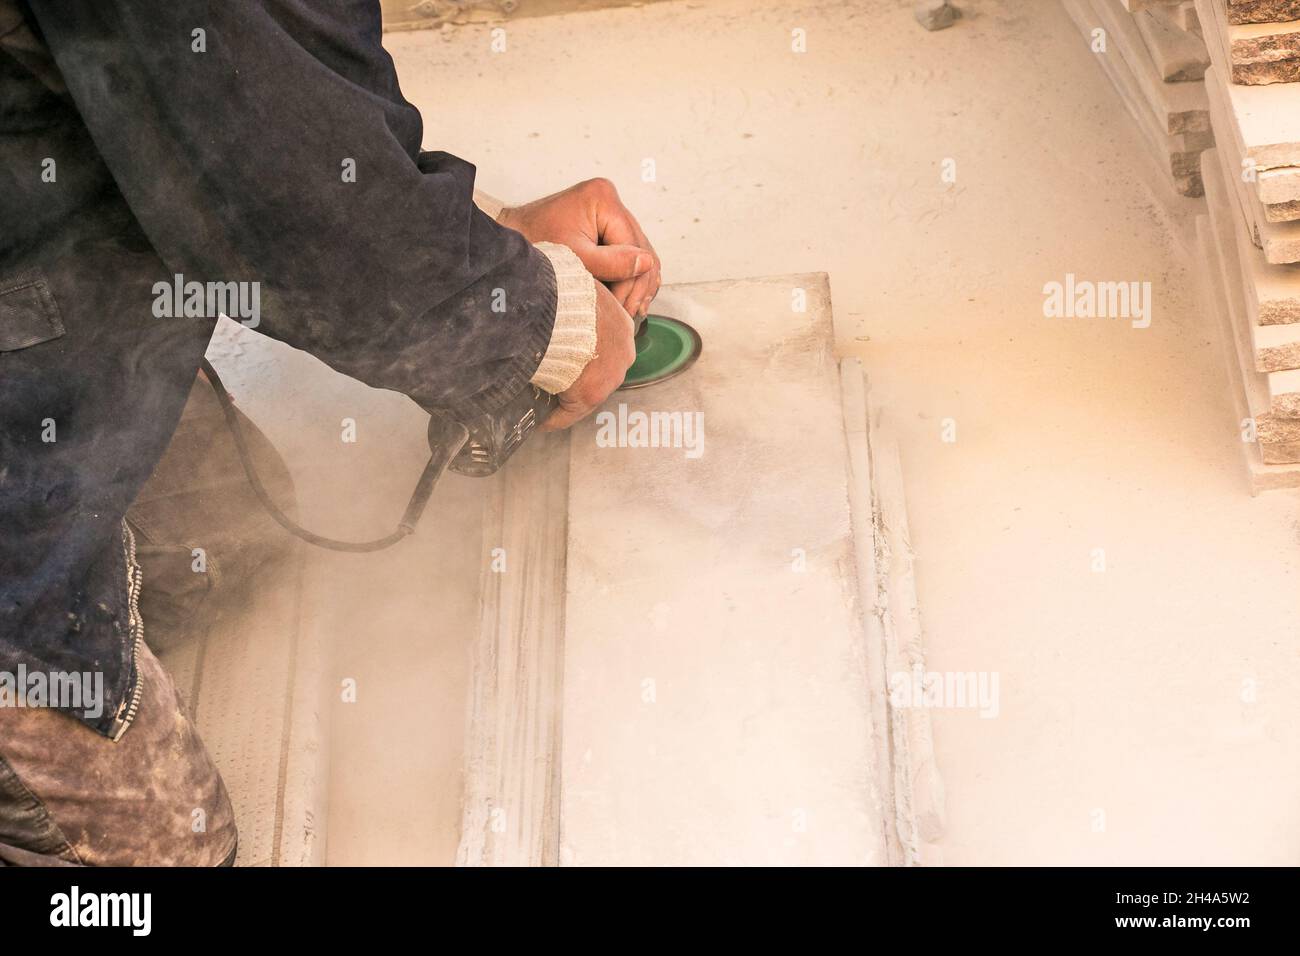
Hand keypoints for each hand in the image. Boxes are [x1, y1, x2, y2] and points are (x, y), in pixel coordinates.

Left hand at [497, 178, 661, 318]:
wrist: (511, 238)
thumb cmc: (534, 244)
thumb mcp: (574, 258)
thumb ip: (611, 263)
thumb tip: (648, 264)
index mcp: (602, 198)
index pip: (632, 245)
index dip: (631, 281)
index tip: (623, 310)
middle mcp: (609, 199)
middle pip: (640, 247)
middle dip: (637, 284)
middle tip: (630, 315)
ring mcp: (609, 211)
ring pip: (640, 251)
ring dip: (638, 282)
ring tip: (632, 310)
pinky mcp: (606, 225)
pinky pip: (629, 251)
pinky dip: (630, 274)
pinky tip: (630, 296)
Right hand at [541, 283, 635, 430]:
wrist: (557, 306)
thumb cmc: (561, 288)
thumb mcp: (578, 282)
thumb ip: (577, 294)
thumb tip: (561, 285)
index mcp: (621, 324)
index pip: (605, 344)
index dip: (583, 351)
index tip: (564, 354)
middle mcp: (623, 353)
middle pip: (599, 371)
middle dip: (577, 376)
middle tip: (550, 375)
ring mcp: (610, 376)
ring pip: (586, 392)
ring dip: (565, 395)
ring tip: (540, 395)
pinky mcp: (590, 395)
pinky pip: (568, 414)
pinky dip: (553, 418)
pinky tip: (539, 419)